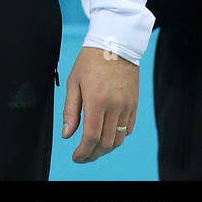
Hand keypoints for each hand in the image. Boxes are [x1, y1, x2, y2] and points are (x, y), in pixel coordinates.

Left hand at [62, 46, 137, 161]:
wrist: (115, 44)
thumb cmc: (90, 61)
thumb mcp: (73, 82)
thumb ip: (70, 111)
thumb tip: (67, 136)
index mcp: (96, 100)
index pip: (91, 137)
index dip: (83, 152)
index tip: (76, 157)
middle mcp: (114, 106)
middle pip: (106, 143)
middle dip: (93, 155)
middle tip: (83, 156)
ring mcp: (127, 106)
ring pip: (118, 140)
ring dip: (105, 149)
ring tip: (94, 148)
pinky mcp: (134, 104)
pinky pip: (128, 130)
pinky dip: (117, 138)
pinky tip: (107, 135)